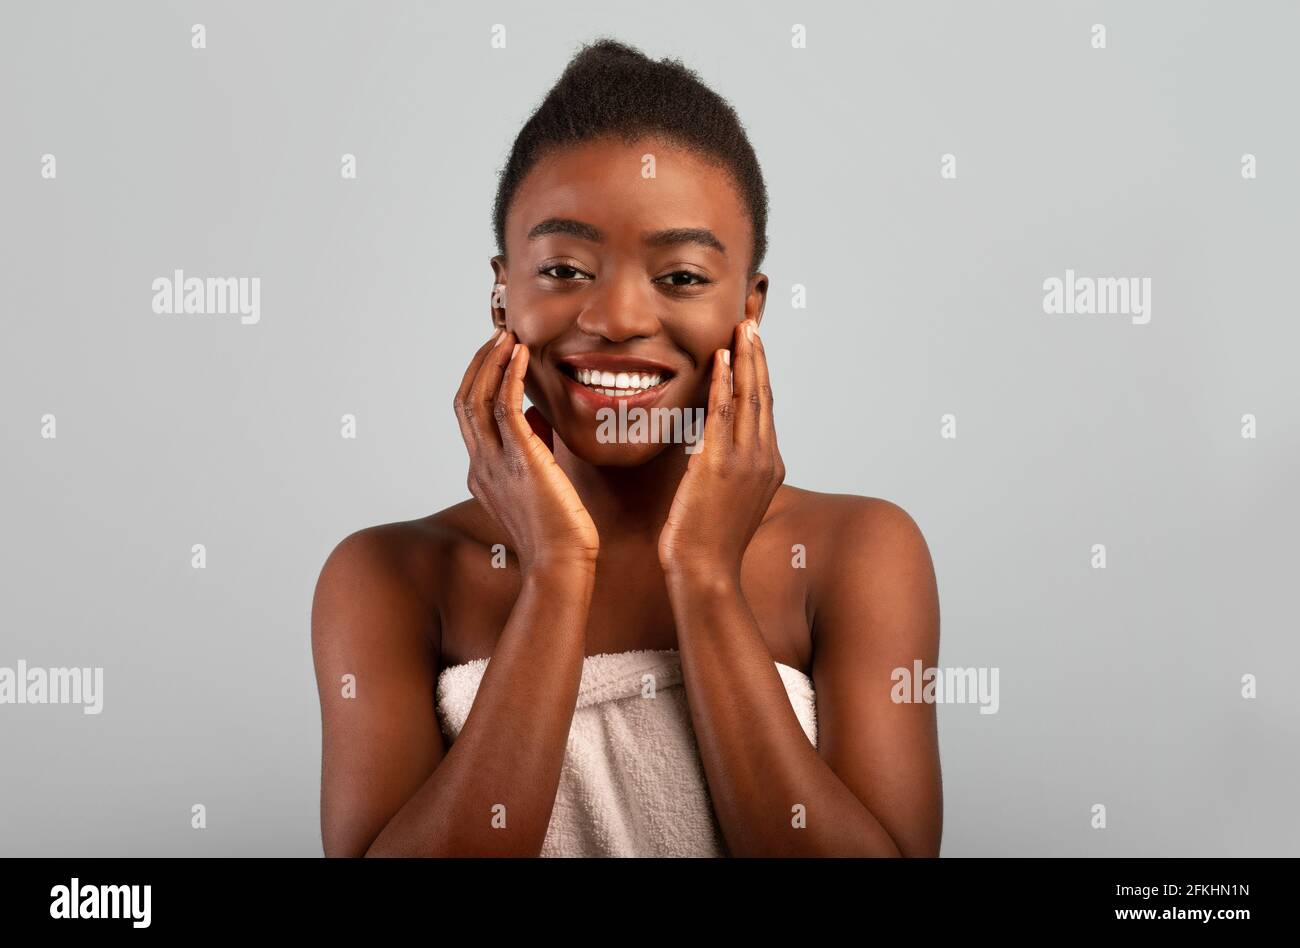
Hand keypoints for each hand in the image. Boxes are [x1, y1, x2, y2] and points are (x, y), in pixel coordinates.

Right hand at [454, 330, 599, 572]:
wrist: (562, 563)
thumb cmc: (561, 532)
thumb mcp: (541, 483)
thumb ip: (534, 450)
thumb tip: (536, 418)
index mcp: (482, 474)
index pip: (470, 417)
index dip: (480, 383)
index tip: (497, 358)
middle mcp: (479, 465)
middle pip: (464, 401)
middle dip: (478, 364)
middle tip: (498, 337)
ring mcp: (493, 462)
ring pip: (475, 398)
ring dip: (489, 362)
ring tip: (507, 337)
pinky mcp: (517, 458)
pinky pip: (502, 405)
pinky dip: (507, 374)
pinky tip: (520, 356)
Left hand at [658, 318, 784, 582]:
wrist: (706, 572)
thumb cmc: (708, 542)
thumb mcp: (726, 498)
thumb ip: (725, 467)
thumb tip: (709, 445)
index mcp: (769, 465)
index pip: (765, 406)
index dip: (760, 371)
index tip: (754, 342)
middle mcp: (765, 458)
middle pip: (763, 393)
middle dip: (758, 354)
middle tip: (752, 319)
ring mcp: (747, 461)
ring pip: (750, 397)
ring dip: (746, 358)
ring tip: (742, 327)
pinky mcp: (722, 465)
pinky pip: (725, 413)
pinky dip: (725, 382)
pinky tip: (722, 358)